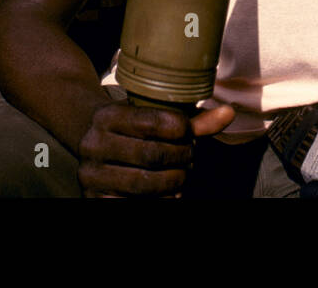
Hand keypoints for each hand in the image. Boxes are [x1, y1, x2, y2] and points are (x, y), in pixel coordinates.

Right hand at [76, 100, 234, 197]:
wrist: (89, 142)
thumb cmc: (130, 129)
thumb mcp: (151, 117)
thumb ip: (190, 121)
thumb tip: (228, 113)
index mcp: (108, 116)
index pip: (155, 122)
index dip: (183, 129)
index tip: (190, 134)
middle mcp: (94, 144)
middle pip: (153, 154)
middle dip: (182, 157)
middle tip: (190, 157)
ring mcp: (92, 174)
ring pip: (147, 184)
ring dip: (176, 181)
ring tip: (182, 175)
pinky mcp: (95, 198)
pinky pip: (136, 204)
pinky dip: (161, 200)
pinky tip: (168, 192)